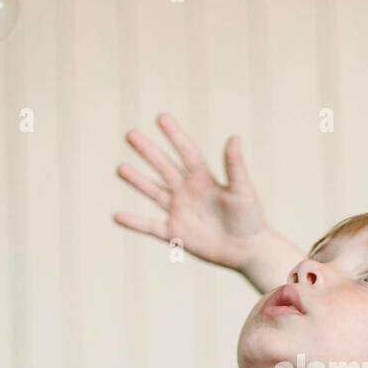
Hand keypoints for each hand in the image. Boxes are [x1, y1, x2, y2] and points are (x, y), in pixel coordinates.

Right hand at [114, 113, 269, 272]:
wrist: (248, 250)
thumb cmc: (250, 218)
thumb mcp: (242, 190)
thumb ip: (235, 166)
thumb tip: (235, 137)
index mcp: (204, 178)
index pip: (186, 152)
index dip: (175, 136)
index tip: (161, 117)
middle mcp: (188, 191)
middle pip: (164, 167)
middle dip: (148, 151)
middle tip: (130, 134)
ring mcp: (179, 211)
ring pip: (154, 192)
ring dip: (137, 181)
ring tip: (120, 168)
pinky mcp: (175, 233)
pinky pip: (150, 227)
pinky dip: (134, 223)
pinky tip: (117, 216)